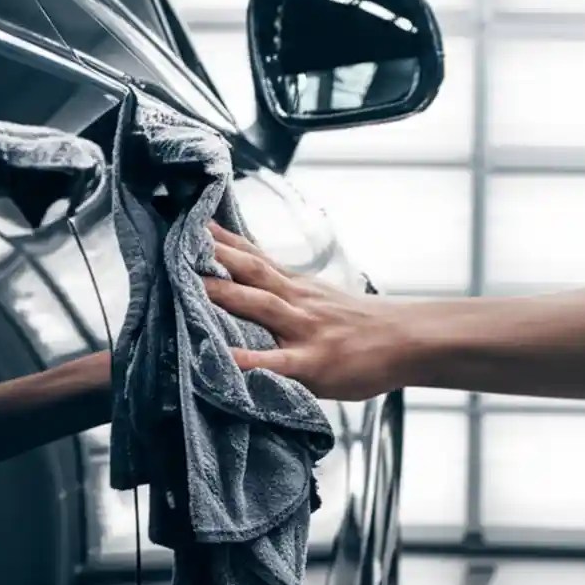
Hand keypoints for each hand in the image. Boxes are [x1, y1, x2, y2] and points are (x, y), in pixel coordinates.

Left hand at [201, 223, 414, 400]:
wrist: (408, 340)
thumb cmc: (361, 324)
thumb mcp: (320, 297)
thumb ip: (285, 292)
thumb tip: (251, 282)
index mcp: (295, 286)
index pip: (254, 255)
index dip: (222, 239)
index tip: (191, 221)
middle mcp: (296, 300)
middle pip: (250, 271)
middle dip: (213, 259)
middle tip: (176, 246)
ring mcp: (305, 330)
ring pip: (259, 306)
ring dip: (224, 295)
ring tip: (190, 288)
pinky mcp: (314, 363)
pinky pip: (276, 362)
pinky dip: (250, 361)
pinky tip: (225, 361)